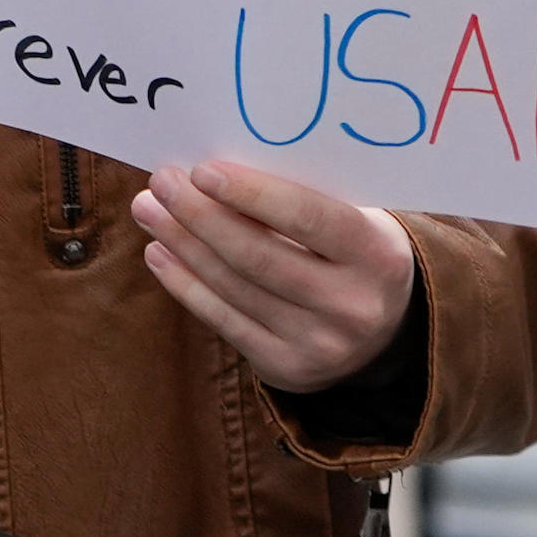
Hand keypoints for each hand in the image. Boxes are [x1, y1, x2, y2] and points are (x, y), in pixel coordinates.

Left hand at [129, 160, 417, 392]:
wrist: (387, 331)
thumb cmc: (354, 251)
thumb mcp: (354, 219)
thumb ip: (303, 197)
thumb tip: (213, 171)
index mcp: (378, 255)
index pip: (309, 217)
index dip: (251, 193)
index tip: (200, 169)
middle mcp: (353, 304)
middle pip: (258, 255)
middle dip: (200, 215)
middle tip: (160, 182)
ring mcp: (320, 342)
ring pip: (234, 287)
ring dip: (181, 244)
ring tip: (149, 210)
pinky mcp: (288, 367)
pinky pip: (223, 320)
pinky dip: (184, 284)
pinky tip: (159, 253)